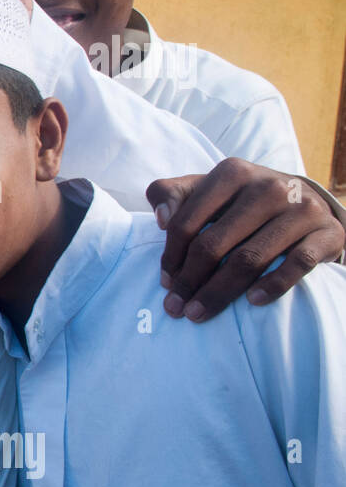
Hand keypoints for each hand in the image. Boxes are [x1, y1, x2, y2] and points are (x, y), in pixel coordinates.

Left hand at [147, 158, 345, 320]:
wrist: (307, 201)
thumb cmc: (242, 200)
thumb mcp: (206, 189)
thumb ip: (172, 194)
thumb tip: (160, 218)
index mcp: (231, 173)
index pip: (187, 222)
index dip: (171, 257)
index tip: (165, 283)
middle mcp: (267, 187)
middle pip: (214, 244)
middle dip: (190, 281)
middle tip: (176, 307)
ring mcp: (300, 209)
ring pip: (250, 258)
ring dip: (219, 292)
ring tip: (199, 313)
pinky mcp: (326, 232)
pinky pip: (297, 264)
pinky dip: (273, 285)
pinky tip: (253, 301)